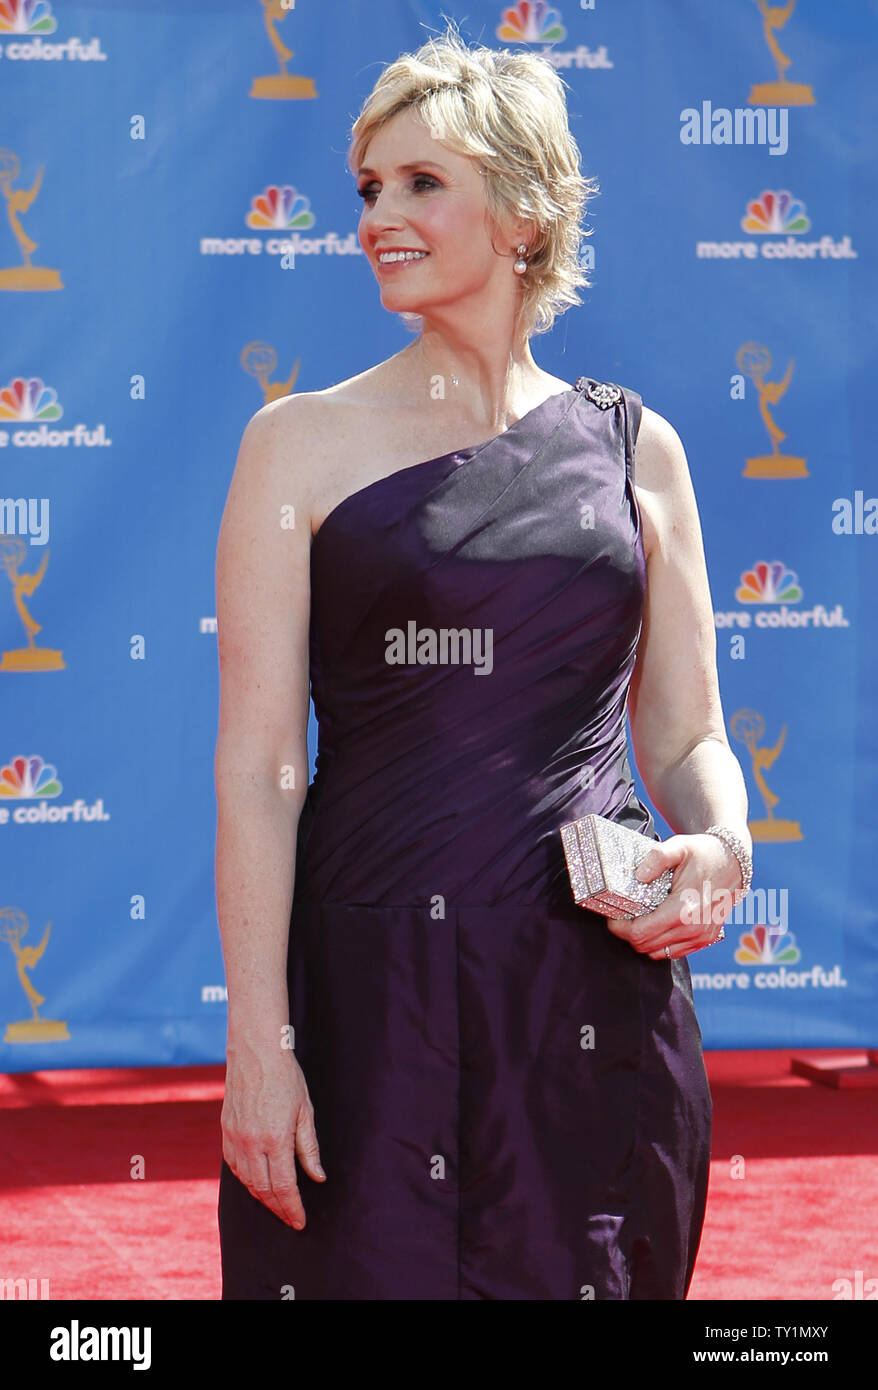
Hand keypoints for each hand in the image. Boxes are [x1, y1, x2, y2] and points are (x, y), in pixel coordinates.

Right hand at [221, 1034, 325, 1227]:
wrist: (256, 1052)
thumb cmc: (286, 1078)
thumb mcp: (305, 1111)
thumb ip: (309, 1148)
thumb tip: (318, 1177)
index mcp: (275, 1139)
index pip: (284, 1187)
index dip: (292, 1208)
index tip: (300, 1221)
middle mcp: (251, 1143)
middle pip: (263, 1190)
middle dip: (278, 1209)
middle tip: (290, 1218)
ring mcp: (235, 1138)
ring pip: (246, 1181)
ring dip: (261, 1197)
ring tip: (276, 1205)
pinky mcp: (226, 1131)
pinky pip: (233, 1166)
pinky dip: (245, 1180)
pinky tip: (256, 1182)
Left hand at [604, 832, 742, 960]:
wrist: (733, 862)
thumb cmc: (704, 853)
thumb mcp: (679, 846)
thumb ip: (657, 858)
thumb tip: (639, 876)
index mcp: (683, 909)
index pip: (640, 933)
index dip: (619, 928)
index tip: (612, 918)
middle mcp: (693, 929)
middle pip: (645, 945)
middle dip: (628, 934)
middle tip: (622, 917)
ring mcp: (700, 937)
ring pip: (657, 953)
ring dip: (643, 940)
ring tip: (638, 920)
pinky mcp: (705, 940)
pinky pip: (673, 953)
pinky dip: (659, 944)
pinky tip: (655, 926)